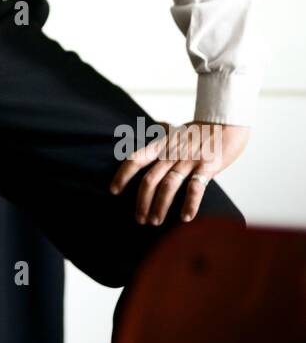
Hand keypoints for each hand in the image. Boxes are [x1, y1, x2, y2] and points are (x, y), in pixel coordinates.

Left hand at [109, 120, 249, 226]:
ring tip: (155, 221)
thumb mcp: (178, 130)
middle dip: (142, 201)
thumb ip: (165, 136)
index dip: (122, 175)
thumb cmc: (203, 129)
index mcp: (163, 145)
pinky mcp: (207, 166)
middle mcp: (172, 153)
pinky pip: (196, 187)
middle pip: (150, 179)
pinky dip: (190, 203)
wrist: (228, 120)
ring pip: (168, 185)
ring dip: (159, 206)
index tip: (113, 190)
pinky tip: (185, 217)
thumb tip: (155, 131)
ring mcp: (189, 159)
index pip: (136, 159)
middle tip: (139, 219)